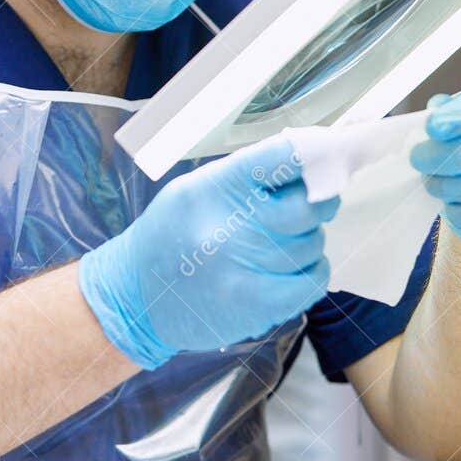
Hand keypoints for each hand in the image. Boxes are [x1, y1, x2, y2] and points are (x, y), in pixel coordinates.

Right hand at [78, 137, 336, 368]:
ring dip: (307, 242)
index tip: (324, 157)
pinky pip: (311, 282)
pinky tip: (291, 269)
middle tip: (309, 205)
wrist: (136, 298)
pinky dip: (311, 273)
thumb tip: (305, 164)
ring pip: (313, 244)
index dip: (312, 156)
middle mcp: (230, 225)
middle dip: (317, 203)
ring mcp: (245, 268)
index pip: (280, 158)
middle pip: (308, 206)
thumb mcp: (195, 191)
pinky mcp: (257, 305)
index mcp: (216, 187)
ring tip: (281, 244)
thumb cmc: (170, 235)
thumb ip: (246, 178)